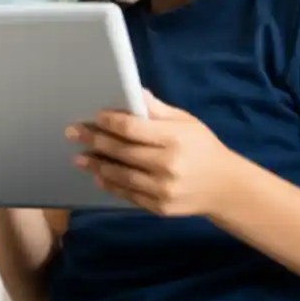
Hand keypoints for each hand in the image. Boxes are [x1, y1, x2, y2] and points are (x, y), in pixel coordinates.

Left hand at [65, 90, 244, 217]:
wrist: (226, 189)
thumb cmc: (204, 149)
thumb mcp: (187, 123)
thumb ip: (158, 111)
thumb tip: (134, 93)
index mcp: (175, 139)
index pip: (133, 129)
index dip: (111, 122)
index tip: (95, 116)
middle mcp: (167, 165)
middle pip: (122, 151)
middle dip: (95, 140)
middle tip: (73, 133)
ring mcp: (163, 189)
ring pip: (121, 175)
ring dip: (97, 165)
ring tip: (79, 158)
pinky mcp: (160, 207)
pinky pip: (130, 194)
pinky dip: (111, 185)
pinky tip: (99, 176)